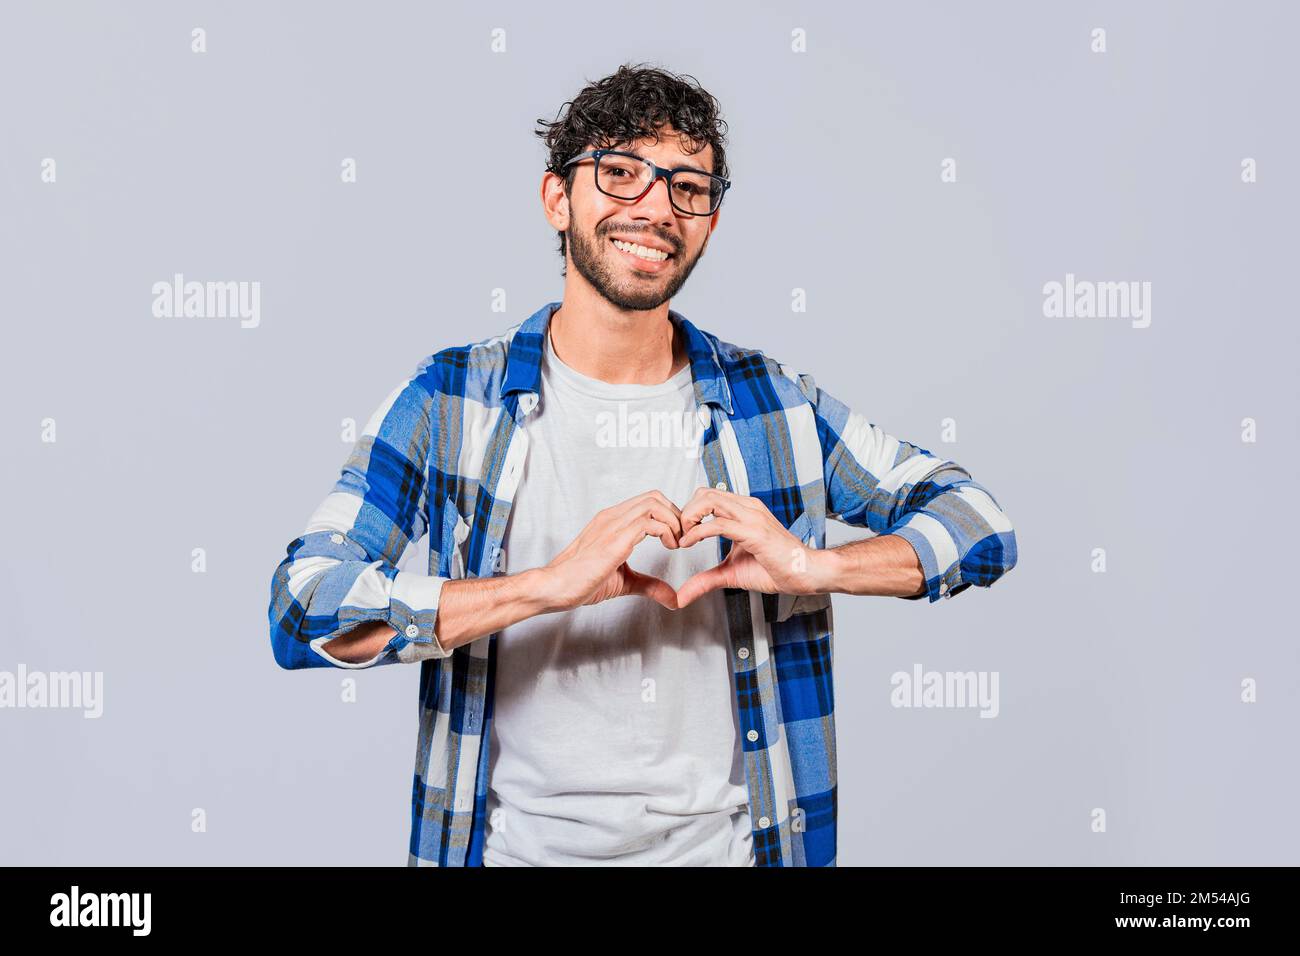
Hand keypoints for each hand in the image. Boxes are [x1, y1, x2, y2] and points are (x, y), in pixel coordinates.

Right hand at [539, 490, 682, 611]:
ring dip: (673, 522)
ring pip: (654, 504)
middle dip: (676, 515)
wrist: (556, 587)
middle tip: (681, 539)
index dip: (669, 515)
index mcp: (612, 521)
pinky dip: (667, 532)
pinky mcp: (615, 539)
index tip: (677, 537)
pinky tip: (668, 548)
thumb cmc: (581, 581)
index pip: (648, 501)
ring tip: (676, 544)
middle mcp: (612, 517)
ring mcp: (612, 525)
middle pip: (655, 496)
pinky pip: (649, 523)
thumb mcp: (624, 581)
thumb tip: (672, 598)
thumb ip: (649, 585)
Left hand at [675, 487, 832, 607]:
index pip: (707, 496)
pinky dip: (697, 532)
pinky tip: (690, 543)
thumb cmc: (776, 568)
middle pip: (703, 492)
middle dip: (684, 512)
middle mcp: (746, 508)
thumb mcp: (731, 573)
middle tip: (677, 534)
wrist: (804, 574)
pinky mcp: (754, 532)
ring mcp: (751, 517)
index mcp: (743, 510)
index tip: (680, 533)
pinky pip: (718, 524)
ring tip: (682, 538)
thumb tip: (683, 596)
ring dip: (688, 517)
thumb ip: (706, 580)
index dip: (688, 512)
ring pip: (708, 500)